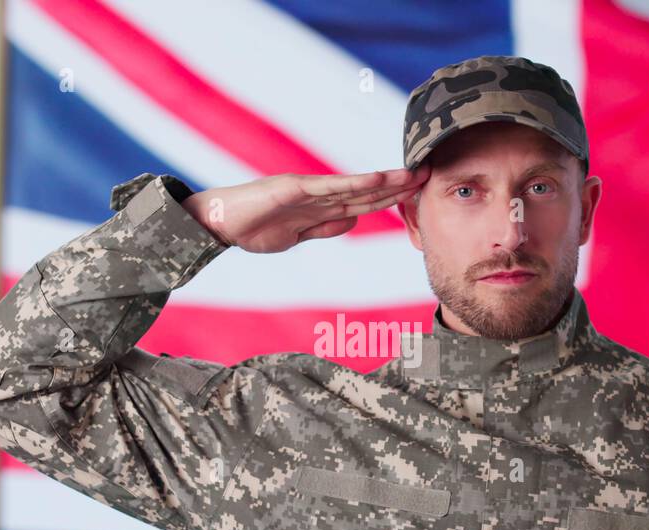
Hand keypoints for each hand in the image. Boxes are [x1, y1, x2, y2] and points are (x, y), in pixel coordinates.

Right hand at [181, 165, 428, 252]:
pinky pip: (331, 187)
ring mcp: (308, 190)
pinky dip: (356, 182)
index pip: (364, 203)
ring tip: (413, 174)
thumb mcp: (297, 236)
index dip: (392, 198)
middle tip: (430, 175)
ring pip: (355, 186)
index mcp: (321, 209)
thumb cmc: (252, 228)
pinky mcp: (294, 188)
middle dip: (398, 186)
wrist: (218, 223)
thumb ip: (324, 229)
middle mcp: (319, 195)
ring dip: (386, 181)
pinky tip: (378, 178)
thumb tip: (352, 222)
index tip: (418, 194)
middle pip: (367, 191)